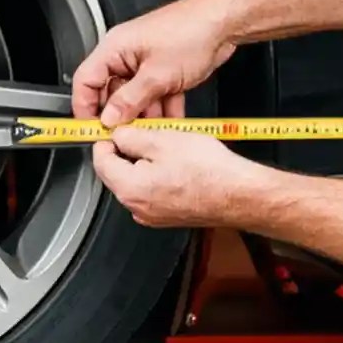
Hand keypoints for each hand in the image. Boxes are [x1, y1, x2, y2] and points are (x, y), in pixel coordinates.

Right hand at [71, 0, 236, 126]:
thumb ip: (130, 100)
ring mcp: (145, 61)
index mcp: (115, 48)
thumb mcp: (157, 75)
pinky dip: (163, 108)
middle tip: (128, 134)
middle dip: (122, 115)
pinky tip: (172, 121)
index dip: (85, 108)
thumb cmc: (193, 30)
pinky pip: (154, 94)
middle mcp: (126, 53)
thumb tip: (110, 118)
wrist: (225, 21)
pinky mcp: (163, 68)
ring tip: (154, 130)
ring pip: (136, 97)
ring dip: (146, 115)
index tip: (93, 129)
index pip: (85, 81)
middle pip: (111, 92)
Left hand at [92, 127, 267, 227]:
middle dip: (126, 149)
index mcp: (129, 189)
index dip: (106, 138)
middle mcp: (137, 207)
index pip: (100, 160)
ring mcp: (153, 215)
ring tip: (166, 144)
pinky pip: (153, 191)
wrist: (242, 194)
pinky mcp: (168, 216)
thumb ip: (131, 136)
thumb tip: (117, 134)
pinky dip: (157, 174)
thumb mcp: (163, 139)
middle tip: (145, 131)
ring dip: (143, 161)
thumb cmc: (210, 171)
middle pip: (116, 172)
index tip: (114, 127)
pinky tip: (176, 162)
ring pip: (135, 180)